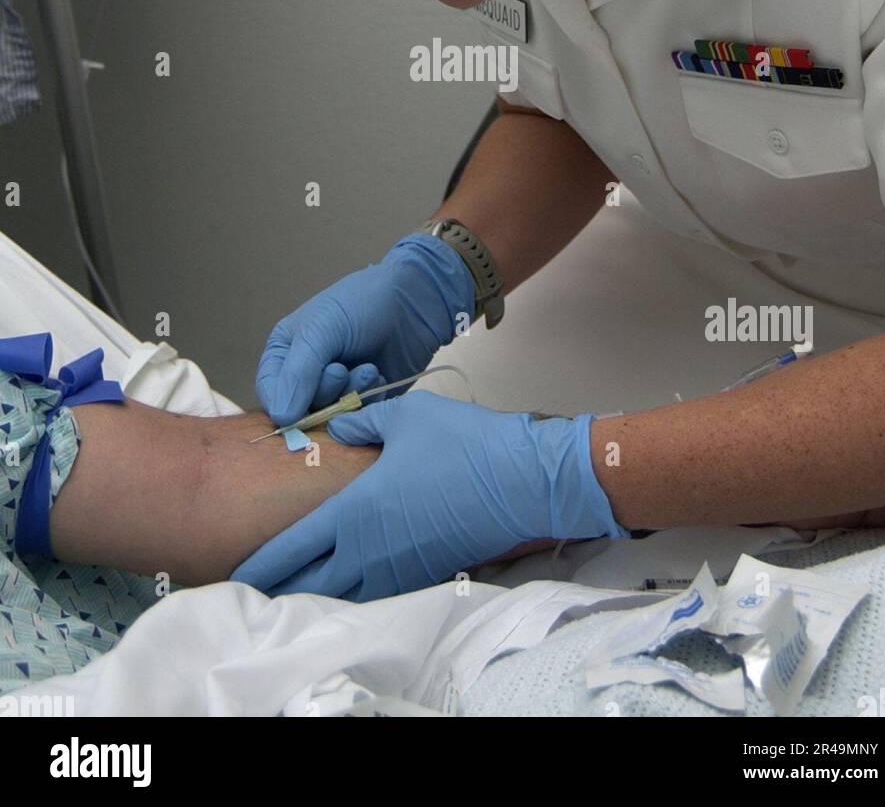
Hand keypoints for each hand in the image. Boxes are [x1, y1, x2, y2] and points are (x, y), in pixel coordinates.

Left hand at [230, 392, 628, 600]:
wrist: (523, 480)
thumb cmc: (465, 444)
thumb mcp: (405, 416)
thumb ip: (360, 425)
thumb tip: (335, 429)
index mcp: (357, 512)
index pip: (295, 549)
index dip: (263, 564)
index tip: (236, 573)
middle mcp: (373, 549)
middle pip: (313, 585)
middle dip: (281, 589)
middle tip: (256, 589)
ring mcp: (402, 566)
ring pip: (346, 593)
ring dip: (318, 593)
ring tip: (296, 590)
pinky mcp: (428, 570)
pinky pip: (379, 588)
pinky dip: (356, 588)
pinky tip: (352, 579)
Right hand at [257, 233, 475, 426]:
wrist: (417, 300)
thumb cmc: (363, 303)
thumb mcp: (323, 329)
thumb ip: (299, 372)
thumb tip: (281, 417)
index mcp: (287, 350)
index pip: (270, 393)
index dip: (283, 406)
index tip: (302, 408)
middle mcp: (308, 372)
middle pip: (301, 410)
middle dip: (325, 393)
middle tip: (342, 369)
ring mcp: (338, 387)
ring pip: (331, 416)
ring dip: (350, 395)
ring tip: (368, 368)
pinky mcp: (366, 397)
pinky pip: (359, 417)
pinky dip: (369, 400)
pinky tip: (380, 375)